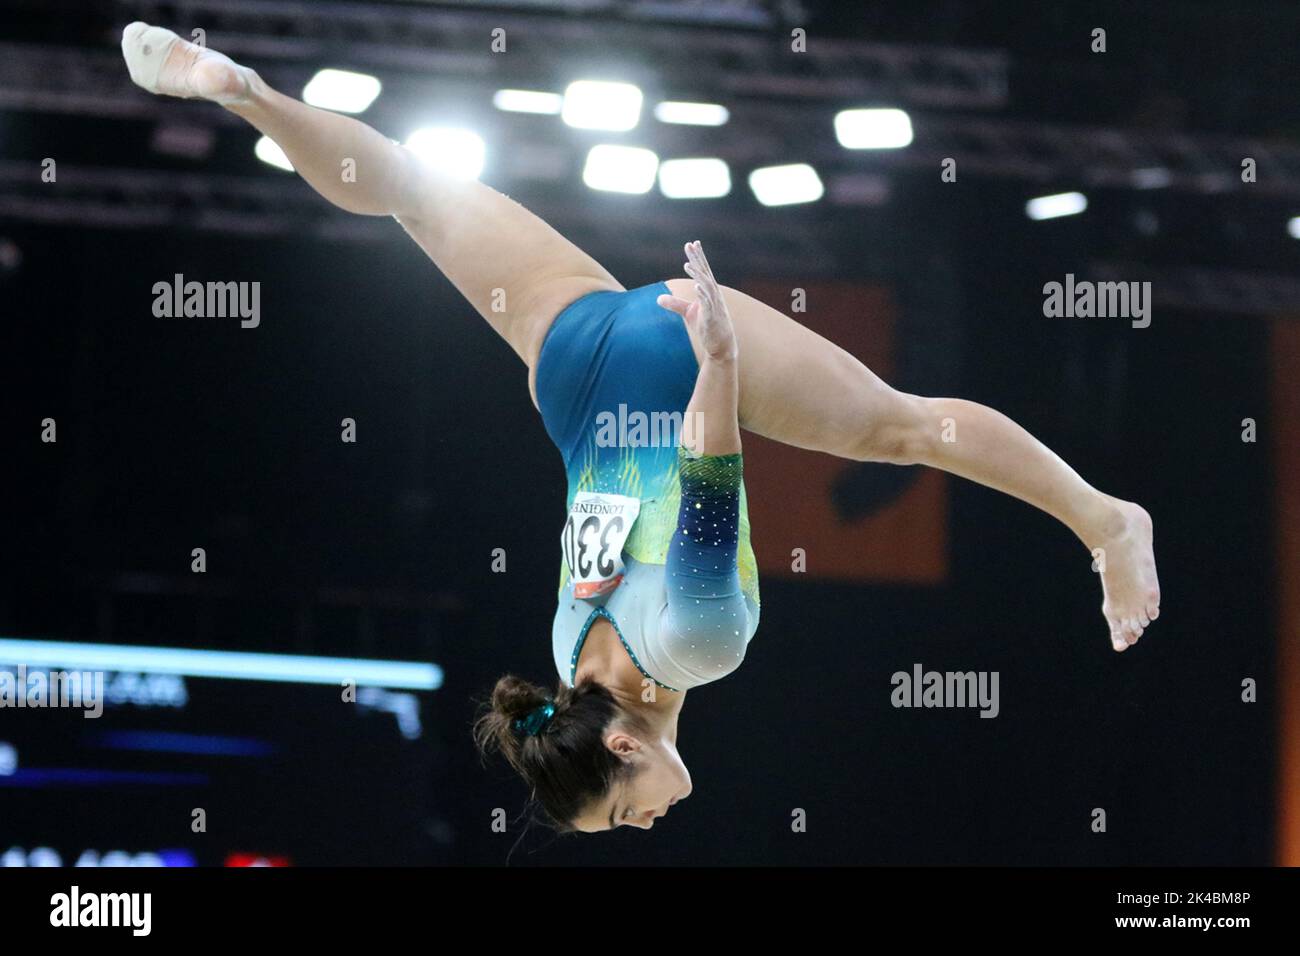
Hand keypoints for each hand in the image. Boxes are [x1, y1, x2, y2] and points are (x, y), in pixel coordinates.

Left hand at [656, 240, 737, 361]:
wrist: (721, 345)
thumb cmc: (707, 326)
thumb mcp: (688, 313)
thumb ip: (675, 303)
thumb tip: (658, 298)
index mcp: (709, 291)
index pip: (703, 270)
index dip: (698, 257)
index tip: (692, 243)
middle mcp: (714, 294)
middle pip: (705, 273)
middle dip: (697, 259)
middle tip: (690, 245)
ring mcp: (715, 305)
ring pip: (707, 286)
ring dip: (698, 275)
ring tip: (688, 264)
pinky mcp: (713, 316)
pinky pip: (709, 303)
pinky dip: (703, 294)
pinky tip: (697, 285)